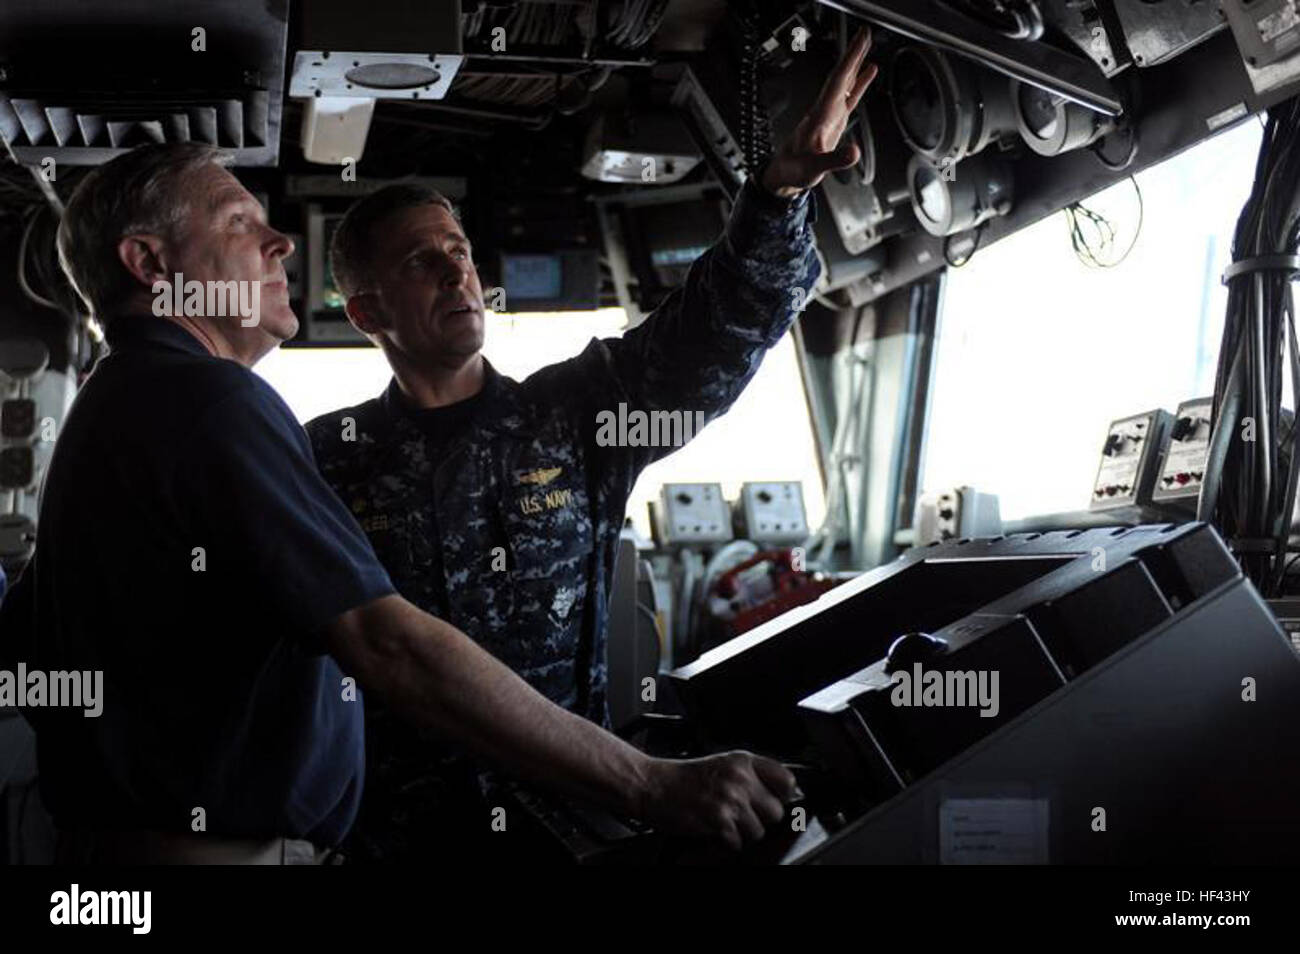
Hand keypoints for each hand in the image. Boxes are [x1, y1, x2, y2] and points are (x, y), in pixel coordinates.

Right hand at [637, 751, 800, 849]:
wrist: (653, 785)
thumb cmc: (684, 777)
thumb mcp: (723, 764)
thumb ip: (751, 775)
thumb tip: (784, 794)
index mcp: (743, 761)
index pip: (786, 780)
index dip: (784, 795)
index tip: (775, 801)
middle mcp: (740, 778)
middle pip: (775, 812)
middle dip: (761, 819)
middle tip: (742, 815)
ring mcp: (730, 800)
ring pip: (758, 831)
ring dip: (742, 833)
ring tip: (723, 821)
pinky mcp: (718, 821)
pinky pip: (738, 843)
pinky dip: (726, 842)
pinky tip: (713, 829)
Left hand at [760, 27, 877, 198]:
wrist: (785, 174)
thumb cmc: (795, 170)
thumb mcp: (814, 169)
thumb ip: (834, 160)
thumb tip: (854, 152)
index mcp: (820, 116)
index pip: (837, 82)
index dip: (849, 62)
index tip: (859, 43)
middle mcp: (824, 110)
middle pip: (840, 76)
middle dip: (852, 54)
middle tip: (865, 33)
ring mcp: (829, 114)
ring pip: (844, 83)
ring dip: (855, 63)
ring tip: (867, 45)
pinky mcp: (833, 121)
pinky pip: (849, 96)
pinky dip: (859, 82)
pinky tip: (868, 72)